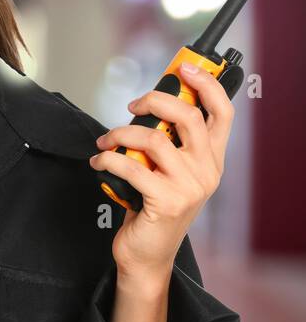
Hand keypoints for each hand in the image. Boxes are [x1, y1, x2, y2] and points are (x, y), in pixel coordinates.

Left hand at [88, 62, 234, 280]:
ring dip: (120, 134)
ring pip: (153, 139)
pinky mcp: (166, 201)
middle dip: (154, 100)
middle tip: (131, 104)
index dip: (206, 85)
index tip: (184, 68)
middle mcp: (207, 171)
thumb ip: (168, 142)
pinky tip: (99, 163)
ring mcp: (190, 187)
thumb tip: (147, 106)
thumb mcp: (168, 171)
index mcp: (212, 159)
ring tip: (105, 143)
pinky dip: (107, 160)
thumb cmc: (152, 206)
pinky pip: (131, 166)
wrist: (147, 254)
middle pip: (187, 117)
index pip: (222, 113)